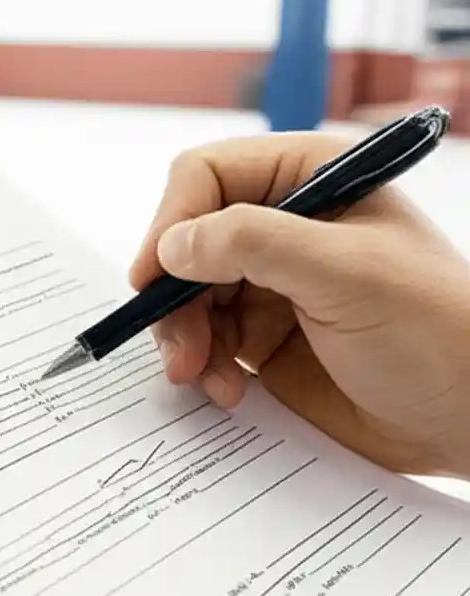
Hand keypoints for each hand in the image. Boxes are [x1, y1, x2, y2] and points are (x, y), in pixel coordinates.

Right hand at [130, 133, 469, 477]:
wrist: (468, 419)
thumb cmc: (435, 333)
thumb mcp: (346, 274)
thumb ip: (254, 243)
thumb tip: (172, 247)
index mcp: (308, 178)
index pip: (205, 177)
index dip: (173, 223)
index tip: (156, 277)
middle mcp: (282, 224)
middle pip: (185, 242)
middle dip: (174, 296)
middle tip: (181, 347)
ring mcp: (270, 283)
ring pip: (185, 296)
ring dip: (184, 337)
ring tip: (204, 375)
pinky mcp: (264, 338)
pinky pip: (204, 340)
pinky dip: (202, 365)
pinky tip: (229, 389)